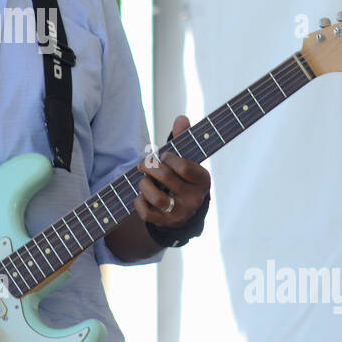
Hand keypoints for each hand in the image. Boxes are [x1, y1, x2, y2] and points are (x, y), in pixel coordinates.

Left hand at [135, 114, 211, 228]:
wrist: (185, 210)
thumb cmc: (183, 177)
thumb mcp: (186, 158)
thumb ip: (183, 138)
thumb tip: (181, 118)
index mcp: (202, 180)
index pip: (183, 166)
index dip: (168, 158)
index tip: (163, 156)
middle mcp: (194, 198)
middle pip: (166, 178)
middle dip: (149, 167)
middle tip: (143, 164)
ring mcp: (181, 213)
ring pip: (157, 198)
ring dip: (144, 185)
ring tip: (143, 181)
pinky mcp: (166, 223)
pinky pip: (147, 214)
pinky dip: (139, 203)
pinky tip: (141, 196)